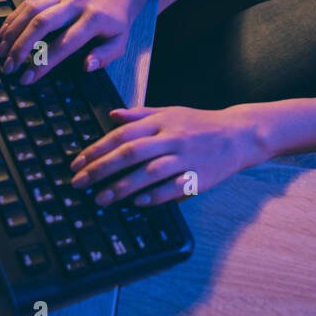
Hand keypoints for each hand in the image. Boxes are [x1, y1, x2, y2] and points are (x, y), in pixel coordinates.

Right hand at [0, 0, 140, 83]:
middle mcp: (76, 4)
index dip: (43, 62)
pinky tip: (3, 34)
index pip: (64, 43)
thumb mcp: (119, 43)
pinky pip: (29, 2)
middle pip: (42, 23)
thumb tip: (87, 66)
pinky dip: (13, 18)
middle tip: (8, 66)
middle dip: (21, 46)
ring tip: (1, 52)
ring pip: (31, 10)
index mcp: (93, 20)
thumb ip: (104, 56)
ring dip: (12, 32)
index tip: (27, 77)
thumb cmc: (116, 23)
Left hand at [68, 104, 271, 206]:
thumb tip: (112, 115)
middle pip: (130, 153)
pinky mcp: (199, 176)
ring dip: (122, 187)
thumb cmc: (200, 124)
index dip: (97, 149)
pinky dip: (155, 196)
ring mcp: (186, 157)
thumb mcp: (170, 112)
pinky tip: (138, 203)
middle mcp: (171, 137)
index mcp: (161, 121)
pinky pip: (174, 188)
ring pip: (149, 172)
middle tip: (79, 184)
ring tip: (100, 199)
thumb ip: (139, 115)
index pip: (122, 135)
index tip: (77, 164)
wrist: (238, 134)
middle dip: (101, 169)